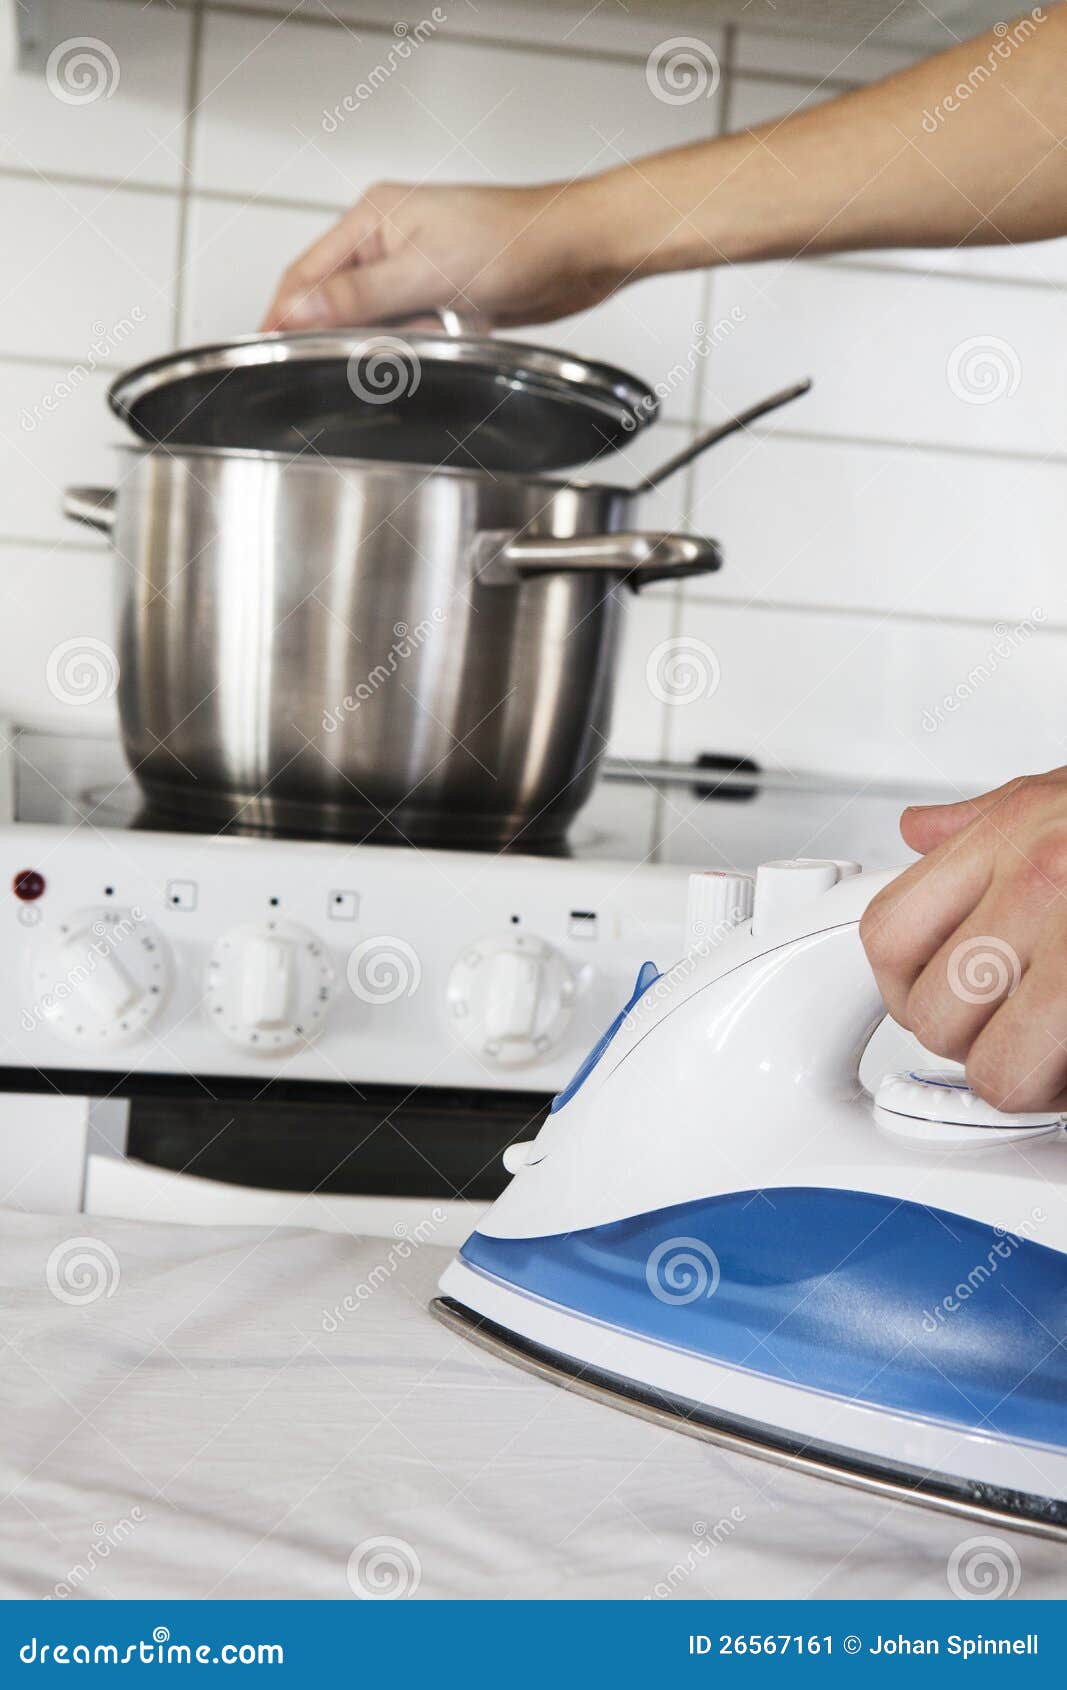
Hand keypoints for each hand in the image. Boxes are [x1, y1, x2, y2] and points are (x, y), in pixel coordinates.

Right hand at [260, 177, 633, 332]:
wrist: (578, 251)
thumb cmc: (517, 239)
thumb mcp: (426, 272)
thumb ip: (359, 297)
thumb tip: (299, 311)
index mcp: (373, 219)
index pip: (306, 273)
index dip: (284, 315)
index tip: (267, 353)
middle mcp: (390, 241)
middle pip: (339, 303)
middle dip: (351, 336)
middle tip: (363, 360)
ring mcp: (418, 270)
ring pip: (380, 325)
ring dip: (399, 343)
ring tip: (433, 336)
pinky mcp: (445, 297)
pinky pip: (417, 334)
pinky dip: (428, 346)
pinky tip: (455, 336)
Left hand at [860, 769, 1066, 1112]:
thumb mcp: (1063, 796)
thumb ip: (987, 820)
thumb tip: (922, 832)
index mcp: (1012, 836)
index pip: (886, 934)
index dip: (899, 986)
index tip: (928, 999)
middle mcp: (1042, 883)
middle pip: (933, 1015)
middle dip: (969, 1042)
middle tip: (1010, 1032)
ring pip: (998, 1071)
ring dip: (1026, 1080)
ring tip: (1054, 1052)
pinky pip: (1061, 1088)